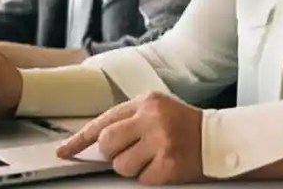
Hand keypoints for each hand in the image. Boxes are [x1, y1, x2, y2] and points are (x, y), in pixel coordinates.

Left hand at [58, 93, 205, 184]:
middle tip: (129, 152)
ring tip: (152, 157)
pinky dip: (150, 177)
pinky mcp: (168, 165)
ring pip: (121, 166)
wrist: (220, 140)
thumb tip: (96, 142)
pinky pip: (141, 180)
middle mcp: (152, 119)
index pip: (104, 120)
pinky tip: (164, 165)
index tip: (63, 151)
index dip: (80, 139)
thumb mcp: (156, 111)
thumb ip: (129, 120)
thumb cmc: (184, 127)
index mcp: (146, 102)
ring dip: (133, 167)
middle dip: (112, 153)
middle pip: (107, 143)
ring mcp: (161, 142)